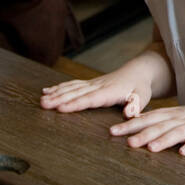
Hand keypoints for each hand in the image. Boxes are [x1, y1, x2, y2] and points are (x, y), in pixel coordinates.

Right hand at [40, 67, 154, 117]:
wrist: (139, 71)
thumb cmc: (141, 87)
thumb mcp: (143, 96)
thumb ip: (136, 105)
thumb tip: (129, 113)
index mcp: (109, 92)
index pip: (90, 99)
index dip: (75, 104)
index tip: (60, 108)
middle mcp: (98, 86)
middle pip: (76, 93)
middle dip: (59, 99)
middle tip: (43, 104)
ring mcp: (92, 84)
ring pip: (71, 88)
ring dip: (56, 93)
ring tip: (41, 100)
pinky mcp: (89, 84)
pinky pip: (72, 84)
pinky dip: (59, 87)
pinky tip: (46, 90)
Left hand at [107, 101, 184, 154]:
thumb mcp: (180, 116)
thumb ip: (161, 122)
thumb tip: (137, 130)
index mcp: (172, 115)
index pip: (147, 118)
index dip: (130, 125)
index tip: (112, 131)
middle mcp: (181, 119)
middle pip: (159, 126)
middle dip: (142, 133)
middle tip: (127, 142)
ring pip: (176, 133)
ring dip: (164, 140)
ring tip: (151, 148)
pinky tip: (183, 153)